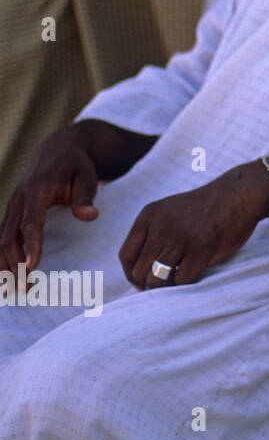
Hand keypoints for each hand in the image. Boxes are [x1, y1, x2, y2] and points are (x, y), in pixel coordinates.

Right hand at [0, 128, 100, 277]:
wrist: (59, 149)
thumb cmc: (77, 165)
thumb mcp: (87, 177)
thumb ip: (85, 197)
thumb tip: (90, 216)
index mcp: (37, 191)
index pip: (31, 223)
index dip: (31, 246)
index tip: (32, 267)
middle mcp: (19, 199)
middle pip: (10, 236)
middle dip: (15, 264)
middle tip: (25, 288)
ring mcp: (13, 205)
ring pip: (1, 239)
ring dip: (4, 264)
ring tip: (10, 290)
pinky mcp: (12, 211)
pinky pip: (2, 236)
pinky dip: (0, 256)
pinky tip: (2, 275)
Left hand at [118, 169, 268, 288]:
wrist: (238, 195)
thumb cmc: (205, 208)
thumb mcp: (170, 211)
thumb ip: (152, 234)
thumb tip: (138, 273)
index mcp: (149, 216)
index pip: (125, 255)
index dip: (130, 273)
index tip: (141, 281)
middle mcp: (161, 227)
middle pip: (139, 271)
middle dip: (148, 283)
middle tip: (163, 283)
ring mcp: (181, 238)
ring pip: (157, 278)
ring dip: (166, 286)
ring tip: (177, 279)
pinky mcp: (201, 249)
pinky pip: (182, 279)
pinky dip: (185, 283)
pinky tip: (193, 273)